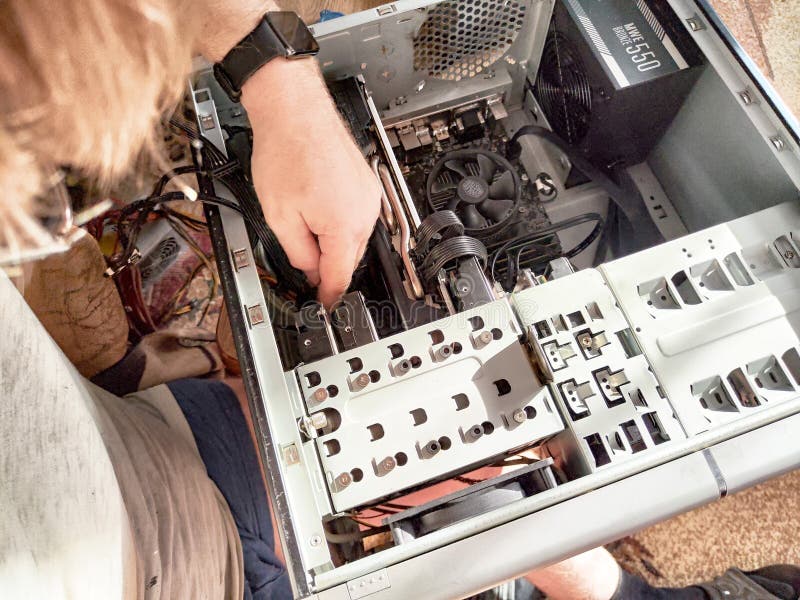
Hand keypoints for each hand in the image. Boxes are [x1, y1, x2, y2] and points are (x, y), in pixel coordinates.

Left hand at [240, 59, 380, 307]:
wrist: (295, 110)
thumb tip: (310, 270)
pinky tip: (317, 208)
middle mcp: (365, 213)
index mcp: (345, 226)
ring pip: (353, 238)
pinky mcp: (367, 185)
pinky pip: (356, 217)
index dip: (329, 298)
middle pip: (348, 259)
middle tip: (301, 261)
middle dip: (326, 266)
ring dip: (332, 242)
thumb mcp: (279, 216)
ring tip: (303, 221)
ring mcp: (369, 197)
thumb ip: (297, 253)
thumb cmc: (286, 152)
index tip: (325, 308)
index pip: (340, 277)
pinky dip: (338, 223)